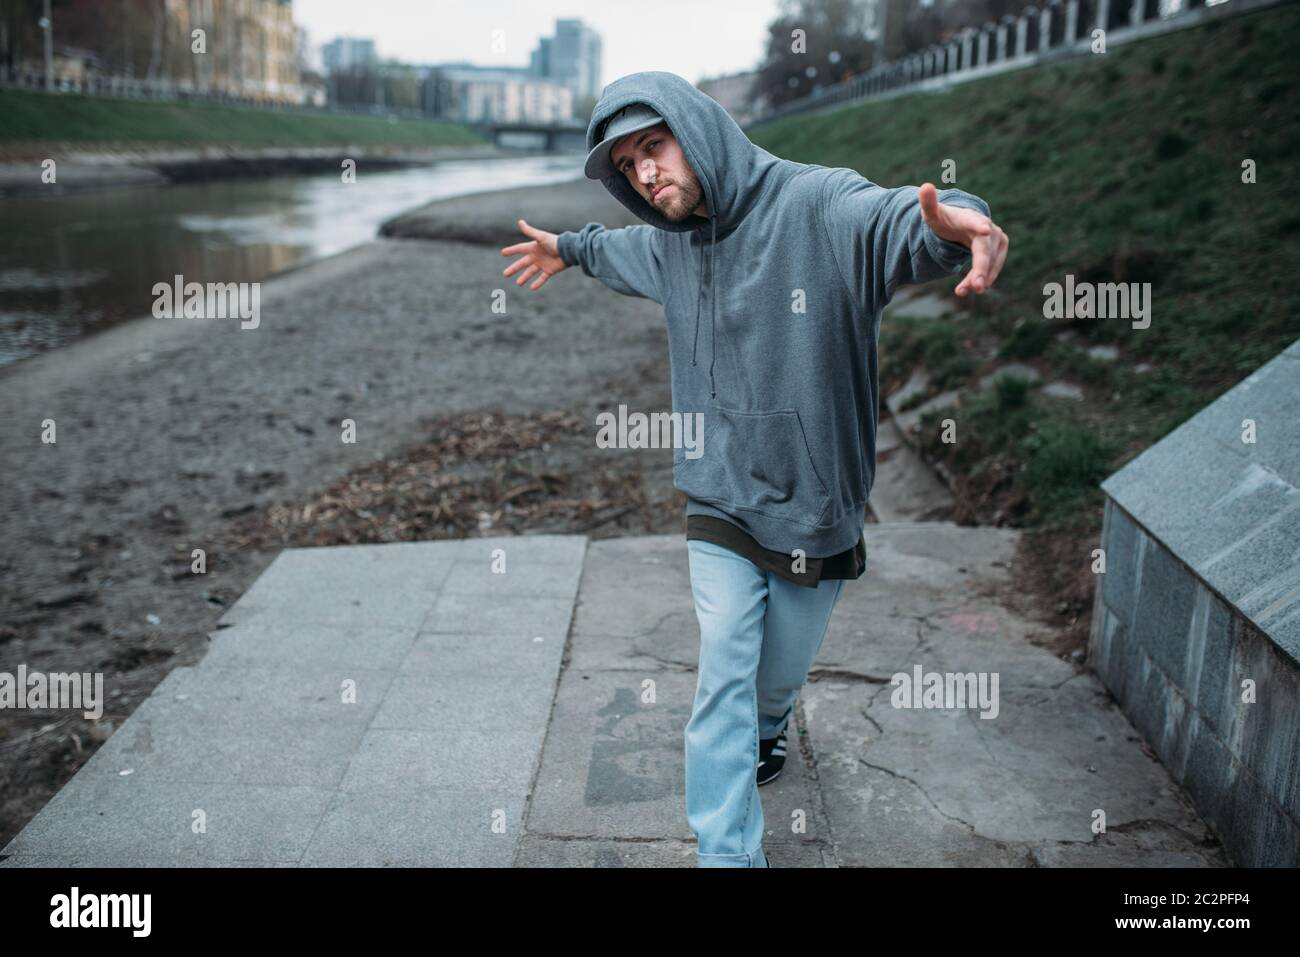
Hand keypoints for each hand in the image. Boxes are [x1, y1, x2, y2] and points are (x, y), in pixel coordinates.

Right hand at [500, 219, 566, 289]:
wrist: (568, 250)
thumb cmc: (554, 242)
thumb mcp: (541, 237)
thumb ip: (530, 231)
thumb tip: (520, 222)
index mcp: (533, 247)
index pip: (520, 249)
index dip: (511, 250)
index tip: (503, 253)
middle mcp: (537, 256)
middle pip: (522, 263)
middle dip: (514, 269)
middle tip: (505, 274)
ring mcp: (543, 264)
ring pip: (531, 272)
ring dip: (524, 277)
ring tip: (518, 283)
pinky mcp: (550, 270)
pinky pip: (542, 278)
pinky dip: (538, 283)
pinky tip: (532, 288)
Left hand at [918, 182, 1008, 296]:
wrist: (960, 224)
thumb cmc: (945, 218)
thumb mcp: (932, 213)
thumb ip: (928, 203)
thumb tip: (925, 186)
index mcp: (970, 218)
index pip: (975, 221)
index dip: (980, 226)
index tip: (985, 230)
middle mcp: (987, 228)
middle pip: (985, 251)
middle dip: (981, 268)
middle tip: (977, 287)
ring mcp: (996, 239)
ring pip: (989, 263)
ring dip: (978, 279)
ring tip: (961, 292)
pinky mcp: (999, 250)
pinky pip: (992, 268)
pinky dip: (982, 279)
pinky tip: (967, 289)